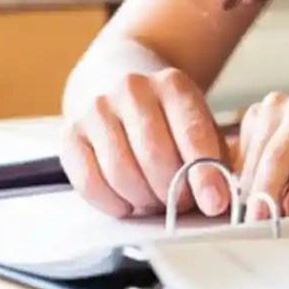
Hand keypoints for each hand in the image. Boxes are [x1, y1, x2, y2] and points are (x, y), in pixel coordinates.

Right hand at [59, 68, 228, 218]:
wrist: (117, 83)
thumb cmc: (169, 118)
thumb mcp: (200, 125)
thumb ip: (214, 159)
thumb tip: (218, 201)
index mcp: (173, 84)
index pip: (192, 133)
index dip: (204, 174)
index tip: (215, 203)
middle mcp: (132, 89)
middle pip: (154, 155)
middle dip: (172, 192)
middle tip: (182, 205)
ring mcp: (96, 109)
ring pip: (121, 172)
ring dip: (143, 200)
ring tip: (156, 203)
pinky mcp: (70, 132)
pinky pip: (89, 181)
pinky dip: (111, 203)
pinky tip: (127, 204)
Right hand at [235, 93, 288, 219]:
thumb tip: (288, 208)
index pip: (276, 158)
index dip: (265, 191)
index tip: (258, 220)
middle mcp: (276, 106)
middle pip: (254, 164)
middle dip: (261, 197)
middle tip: (276, 221)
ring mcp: (259, 112)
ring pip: (243, 167)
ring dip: (258, 188)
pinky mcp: (248, 123)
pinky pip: (240, 163)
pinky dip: (255, 179)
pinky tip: (278, 178)